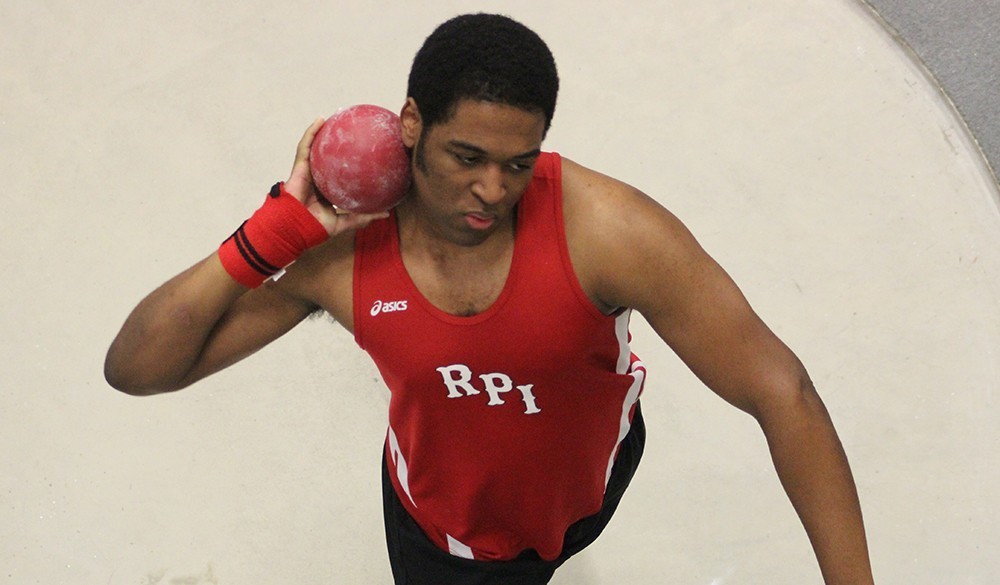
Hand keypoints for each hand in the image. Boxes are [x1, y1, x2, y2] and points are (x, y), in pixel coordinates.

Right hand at [284, 118, 388, 234]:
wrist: (295, 228)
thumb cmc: (315, 228)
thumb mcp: (344, 222)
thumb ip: (362, 217)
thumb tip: (386, 213)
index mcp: (327, 190)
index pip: (339, 173)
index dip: (349, 163)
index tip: (363, 152)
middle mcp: (318, 178)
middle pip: (328, 157)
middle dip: (336, 143)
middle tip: (351, 131)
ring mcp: (308, 171)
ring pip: (316, 147)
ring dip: (323, 131)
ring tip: (335, 117)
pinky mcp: (299, 166)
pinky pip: (305, 145)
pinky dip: (311, 132)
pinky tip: (321, 120)